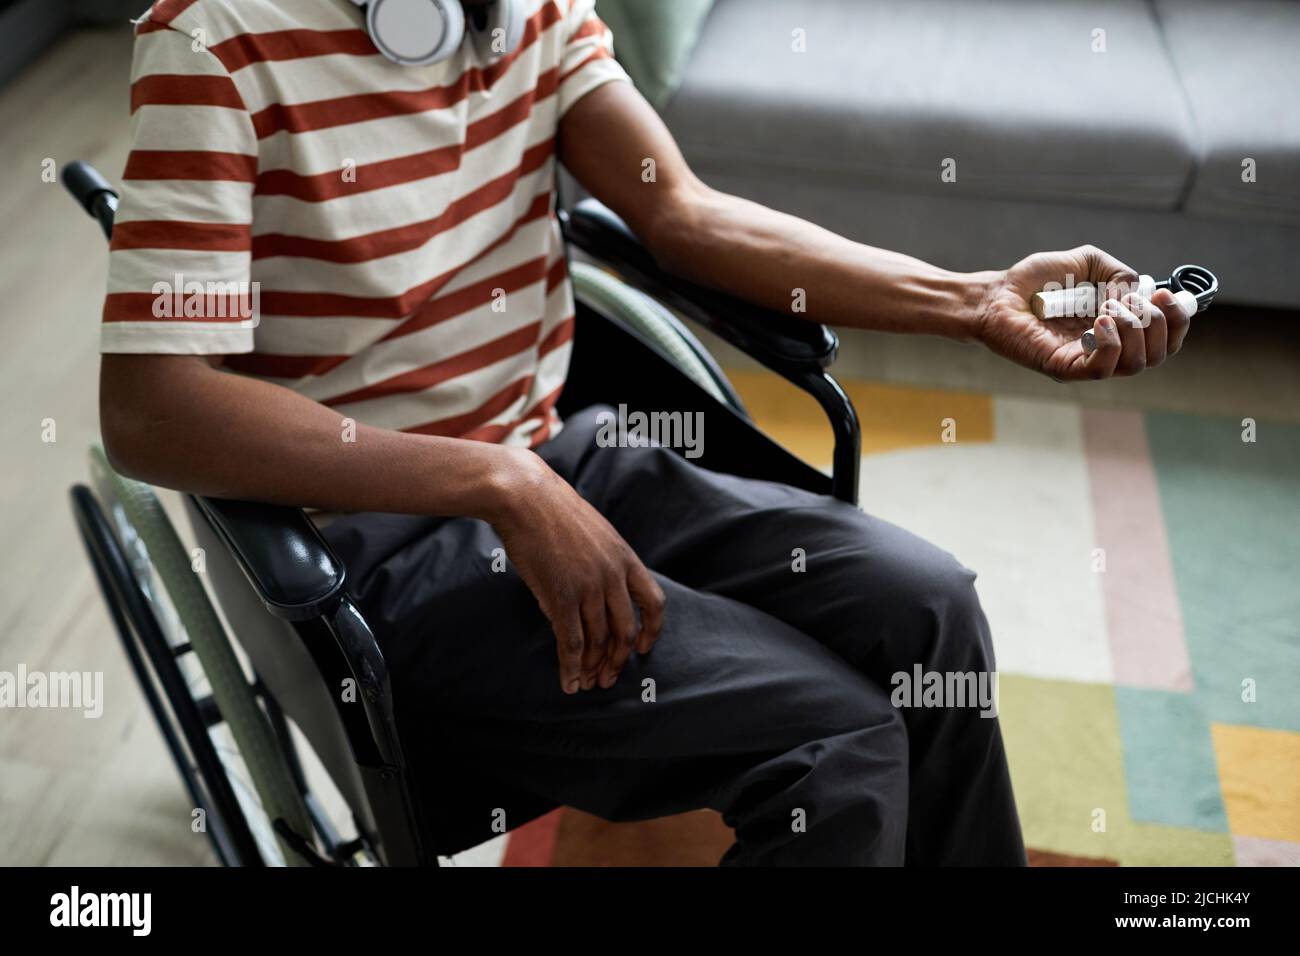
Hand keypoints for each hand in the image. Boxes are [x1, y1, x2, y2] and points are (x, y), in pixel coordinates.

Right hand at [491, 450, 664, 694]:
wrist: (525, 496)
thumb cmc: (553, 511)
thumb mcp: (595, 532)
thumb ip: (604, 562)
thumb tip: (601, 592)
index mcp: (625, 558)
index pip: (653, 602)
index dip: (652, 631)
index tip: (642, 648)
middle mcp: (612, 575)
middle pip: (625, 630)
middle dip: (618, 659)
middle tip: (609, 678)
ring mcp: (588, 587)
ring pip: (598, 641)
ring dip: (593, 668)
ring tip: (587, 684)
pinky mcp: (561, 596)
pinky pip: (572, 643)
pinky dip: (572, 668)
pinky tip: (569, 682)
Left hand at [977, 245, 1192, 380]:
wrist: (996, 294)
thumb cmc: (1036, 281)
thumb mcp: (1086, 262)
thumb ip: (1118, 272)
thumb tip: (1135, 295)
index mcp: (1119, 325)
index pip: (1165, 337)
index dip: (1179, 320)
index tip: (1171, 295)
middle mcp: (1108, 347)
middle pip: (1158, 354)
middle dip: (1161, 324)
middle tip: (1139, 301)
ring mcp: (1087, 360)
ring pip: (1136, 364)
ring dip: (1134, 331)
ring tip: (1109, 307)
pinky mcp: (1064, 368)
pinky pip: (1102, 369)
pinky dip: (1110, 344)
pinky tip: (1099, 321)